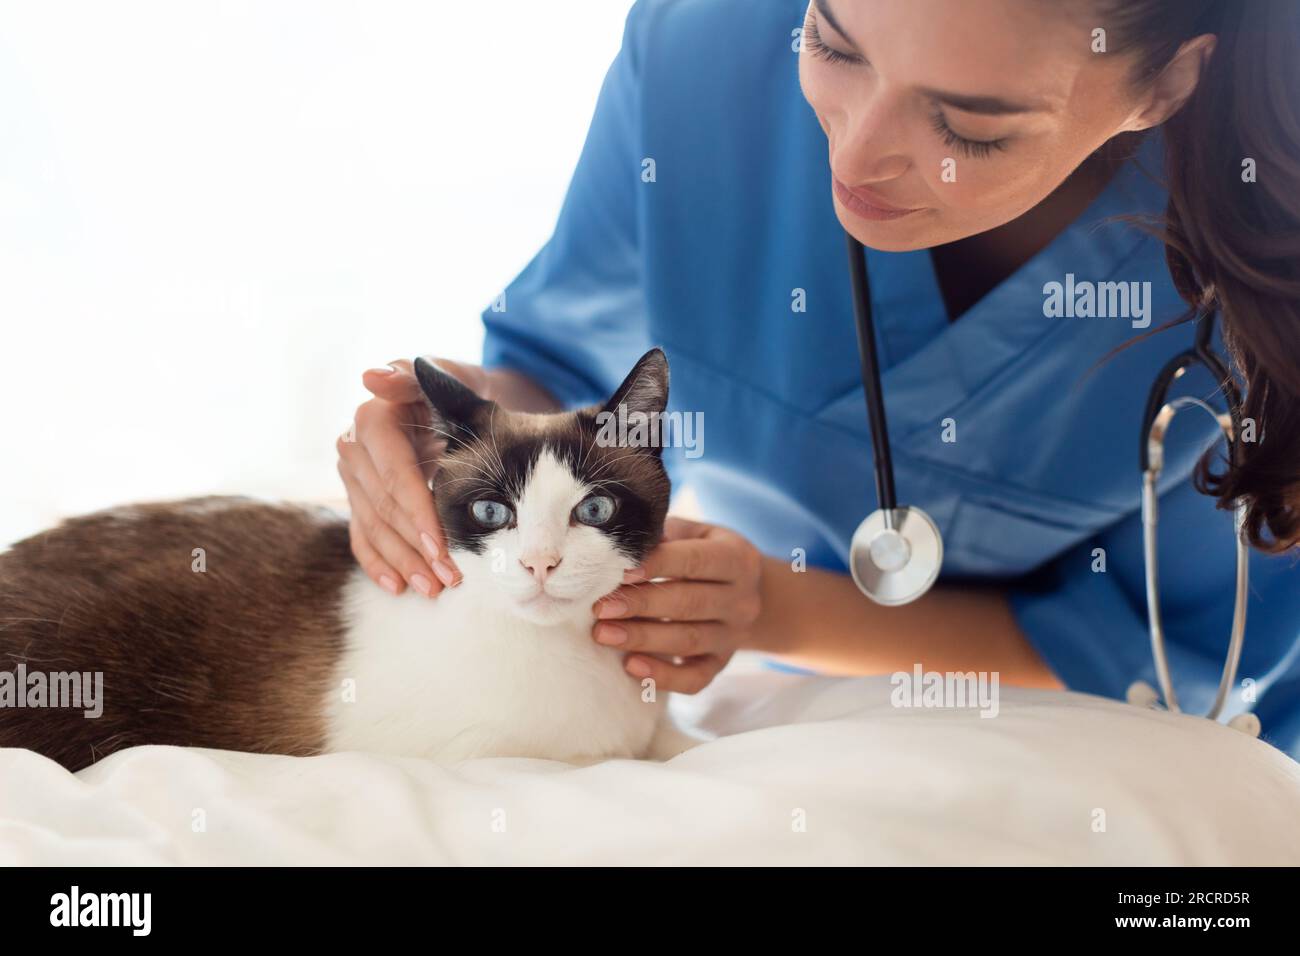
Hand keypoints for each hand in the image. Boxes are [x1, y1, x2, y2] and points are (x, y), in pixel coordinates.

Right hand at [336, 358, 487, 596]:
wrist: (457, 407)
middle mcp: (353, 448)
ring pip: (373, 527)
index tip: (439, 545)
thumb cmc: (459, 393)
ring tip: (433, 589)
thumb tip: (372, 377)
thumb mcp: (452, 378)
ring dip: (402, 562)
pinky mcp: (357, 498)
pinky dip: (379, 564)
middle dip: (417, 547)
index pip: (394, 474)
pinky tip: (398, 587)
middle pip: (383, 507)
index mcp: (372, 418)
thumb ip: (417, 377)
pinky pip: (361, 536)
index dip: (416, 512)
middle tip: (449, 577)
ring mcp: (352, 477)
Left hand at [590, 516, 762, 692]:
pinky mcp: (721, 663)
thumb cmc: (706, 557)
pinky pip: (695, 678)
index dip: (657, 564)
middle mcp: (741, 600)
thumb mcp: (696, 535)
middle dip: (641, 605)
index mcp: (737, 558)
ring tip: (603, 634)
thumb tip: (619, 542)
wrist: (755, 596)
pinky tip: (631, 666)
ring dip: (642, 638)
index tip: (619, 571)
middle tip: (600, 607)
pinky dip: (663, 676)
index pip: (695, 561)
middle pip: (689, 603)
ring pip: (688, 640)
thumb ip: (666, 536)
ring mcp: (733, 635)